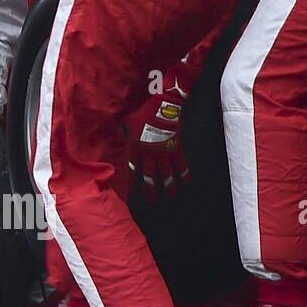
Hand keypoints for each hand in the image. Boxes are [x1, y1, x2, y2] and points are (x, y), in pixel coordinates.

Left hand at [128, 78, 189, 200]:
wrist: (163, 106)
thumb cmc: (143, 112)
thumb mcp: (128, 122)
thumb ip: (124, 132)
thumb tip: (120, 135)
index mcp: (136, 148)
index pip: (133, 168)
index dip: (132, 180)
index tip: (131, 191)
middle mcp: (149, 154)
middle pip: (149, 175)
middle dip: (150, 188)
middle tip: (152, 200)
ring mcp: (164, 153)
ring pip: (166, 174)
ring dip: (168, 186)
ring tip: (170, 197)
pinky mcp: (177, 149)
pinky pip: (181, 165)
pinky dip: (184, 174)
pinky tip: (186, 183)